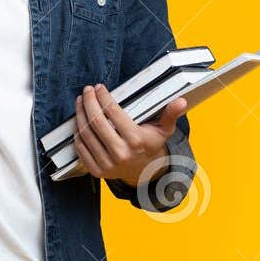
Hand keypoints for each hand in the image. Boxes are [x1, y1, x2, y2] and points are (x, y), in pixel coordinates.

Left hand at [73, 84, 187, 184]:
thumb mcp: (164, 129)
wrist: (145, 172)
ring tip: (80, 102)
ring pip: (86, 134)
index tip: (99, 87)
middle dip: (88, 102)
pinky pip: (81, 149)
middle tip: (86, 91)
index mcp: (136, 140)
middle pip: (96, 121)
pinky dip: (78, 133)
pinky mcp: (97, 171)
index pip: (113, 113)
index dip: (103, 97)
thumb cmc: (151, 145)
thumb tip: (181, 101)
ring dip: (80, 115)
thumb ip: (170, 114)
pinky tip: (79, 121)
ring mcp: (107, 163)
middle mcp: (120, 153)